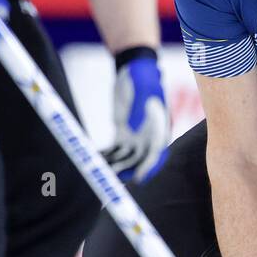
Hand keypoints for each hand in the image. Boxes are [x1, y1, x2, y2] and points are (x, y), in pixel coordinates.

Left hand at [103, 49, 169, 182]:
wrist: (135, 72)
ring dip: (115, 167)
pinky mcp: (124, 135)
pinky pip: (115, 151)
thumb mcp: (144, 87)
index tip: (138, 179)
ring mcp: (136, 138)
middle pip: (139, 161)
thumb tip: (134, 118)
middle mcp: (149, 138)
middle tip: (113, 183)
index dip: (148, 168)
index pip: (156, 154)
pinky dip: (107, 157)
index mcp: (160, 130)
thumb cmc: (143, 79)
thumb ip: (142, 102)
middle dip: (127, 174)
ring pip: (126, 159)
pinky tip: (96, 162)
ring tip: (101, 174)